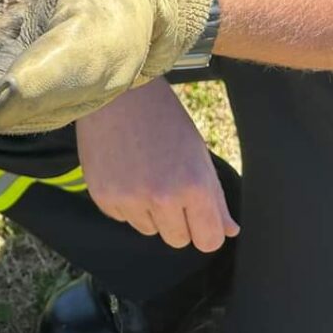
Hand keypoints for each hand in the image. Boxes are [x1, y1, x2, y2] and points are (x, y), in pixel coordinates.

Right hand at [76, 79, 239, 252]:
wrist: (118, 91)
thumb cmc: (163, 117)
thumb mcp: (197, 152)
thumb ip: (214, 196)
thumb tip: (229, 230)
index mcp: (194, 185)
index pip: (208, 241)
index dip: (205, 229)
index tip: (198, 215)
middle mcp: (162, 197)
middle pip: (178, 240)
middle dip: (177, 220)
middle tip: (167, 184)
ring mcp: (130, 198)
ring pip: (148, 230)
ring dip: (149, 211)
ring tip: (143, 172)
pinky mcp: (103, 196)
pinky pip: (122, 217)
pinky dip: (124, 201)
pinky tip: (124, 171)